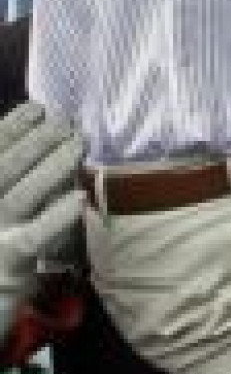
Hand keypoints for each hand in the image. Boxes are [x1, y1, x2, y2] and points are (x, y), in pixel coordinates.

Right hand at [0, 101, 83, 337]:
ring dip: (52, 166)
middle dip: (38, 140)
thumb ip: (9, 179)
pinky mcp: (9, 265)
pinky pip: (34, 237)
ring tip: (78, 145)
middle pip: (6, 168)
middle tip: (66, 120)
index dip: (11, 127)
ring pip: (22, 195)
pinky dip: (57, 217)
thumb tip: (35, 136)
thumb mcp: (0, 214)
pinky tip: (79, 198)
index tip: (37, 108)